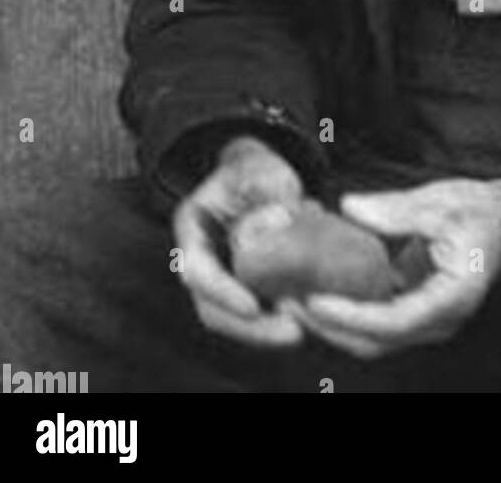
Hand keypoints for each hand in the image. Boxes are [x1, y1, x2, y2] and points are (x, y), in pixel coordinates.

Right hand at [172, 135, 306, 347]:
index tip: (254, 307)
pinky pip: (255, 314)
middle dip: (249, 328)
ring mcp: (220, 278)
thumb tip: (284, 216)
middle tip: (293, 333)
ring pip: (233, 319)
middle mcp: (200, 260)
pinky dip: (278, 321)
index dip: (223, 293)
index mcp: (191, 227)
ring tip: (302, 331)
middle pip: (211, 308)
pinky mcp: (243, 289)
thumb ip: (266, 187)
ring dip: (265, 332)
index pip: (196, 270)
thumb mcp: (257, 166)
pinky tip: (309, 320)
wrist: (258, 178)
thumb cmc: (254, 169)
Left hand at [280, 176, 500, 359]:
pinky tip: (318, 289)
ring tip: (292, 298)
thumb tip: (349, 208)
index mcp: (452, 298)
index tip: (314, 302)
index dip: (350, 317)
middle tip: (287, 302)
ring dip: (332, 323)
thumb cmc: (479, 212)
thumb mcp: (441, 203)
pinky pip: (375, 322)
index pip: (393, 322)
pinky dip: (346, 311)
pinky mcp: (414, 310)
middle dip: (328, 327)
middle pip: (375, 342)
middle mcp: (439, 320)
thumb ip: (396, 210)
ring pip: (372, 338)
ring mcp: (426, 320)